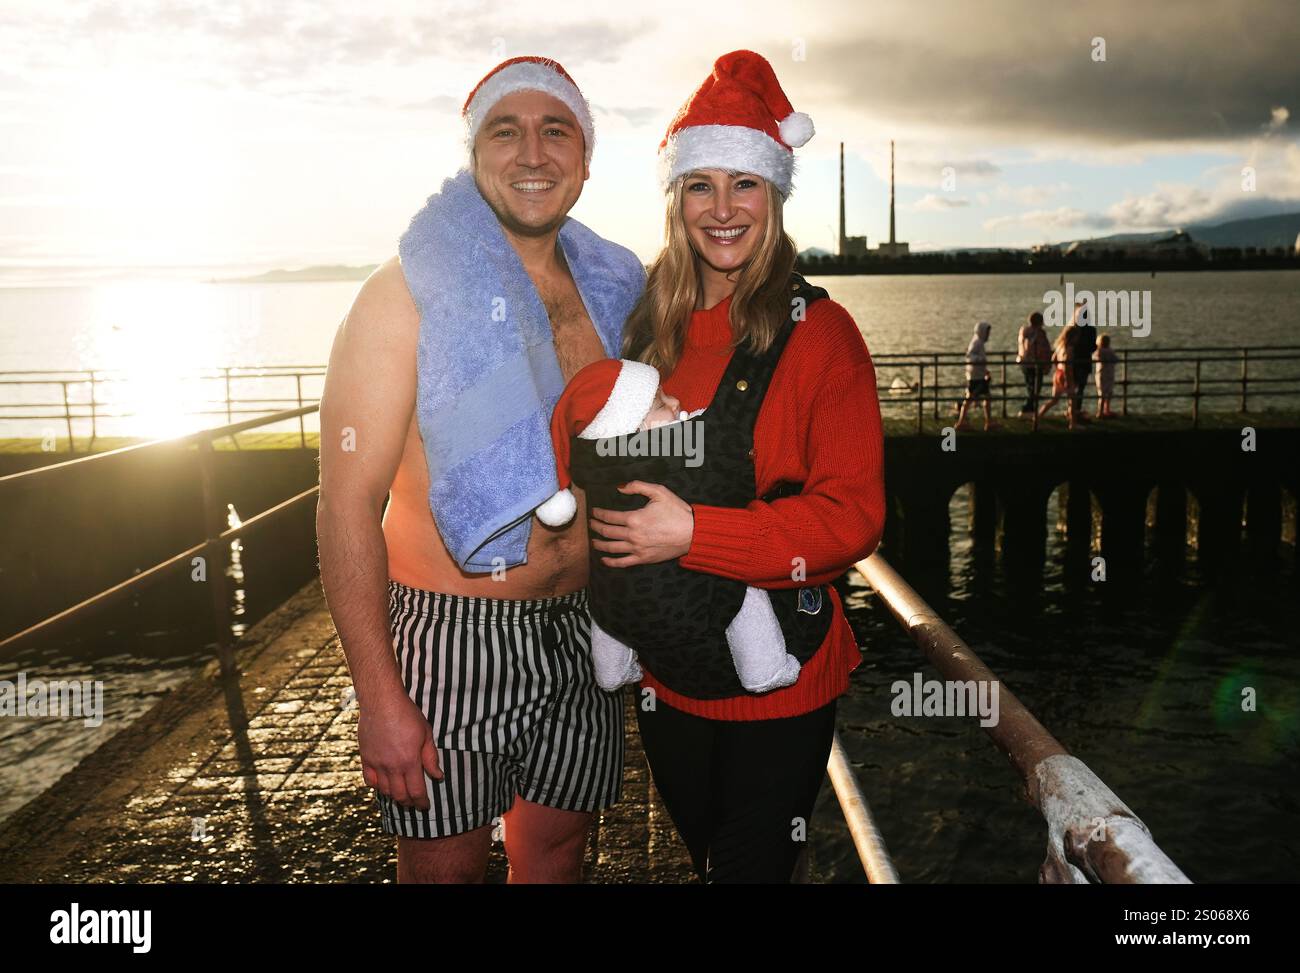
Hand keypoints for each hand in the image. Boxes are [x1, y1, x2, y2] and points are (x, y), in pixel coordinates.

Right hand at [358, 690, 441, 809]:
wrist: (382, 702)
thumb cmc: (407, 715)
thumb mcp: (426, 734)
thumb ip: (431, 757)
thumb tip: (438, 776)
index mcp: (409, 761)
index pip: (416, 791)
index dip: (422, 802)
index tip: (425, 806)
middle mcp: (392, 766)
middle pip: (400, 795)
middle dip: (409, 803)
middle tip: (414, 804)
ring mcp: (377, 763)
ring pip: (384, 790)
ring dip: (394, 796)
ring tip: (401, 796)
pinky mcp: (365, 757)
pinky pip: (369, 780)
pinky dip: (377, 787)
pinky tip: (383, 786)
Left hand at [590, 480, 693, 567]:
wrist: (693, 533)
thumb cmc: (678, 511)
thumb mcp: (659, 492)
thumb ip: (638, 486)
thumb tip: (620, 487)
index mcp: (635, 518)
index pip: (609, 516)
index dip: (599, 514)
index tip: (594, 512)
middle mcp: (633, 535)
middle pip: (607, 532)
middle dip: (596, 527)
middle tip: (591, 524)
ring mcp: (637, 549)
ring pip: (611, 548)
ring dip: (599, 544)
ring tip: (593, 540)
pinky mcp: (643, 559)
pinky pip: (623, 562)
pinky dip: (611, 562)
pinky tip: (604, 560)